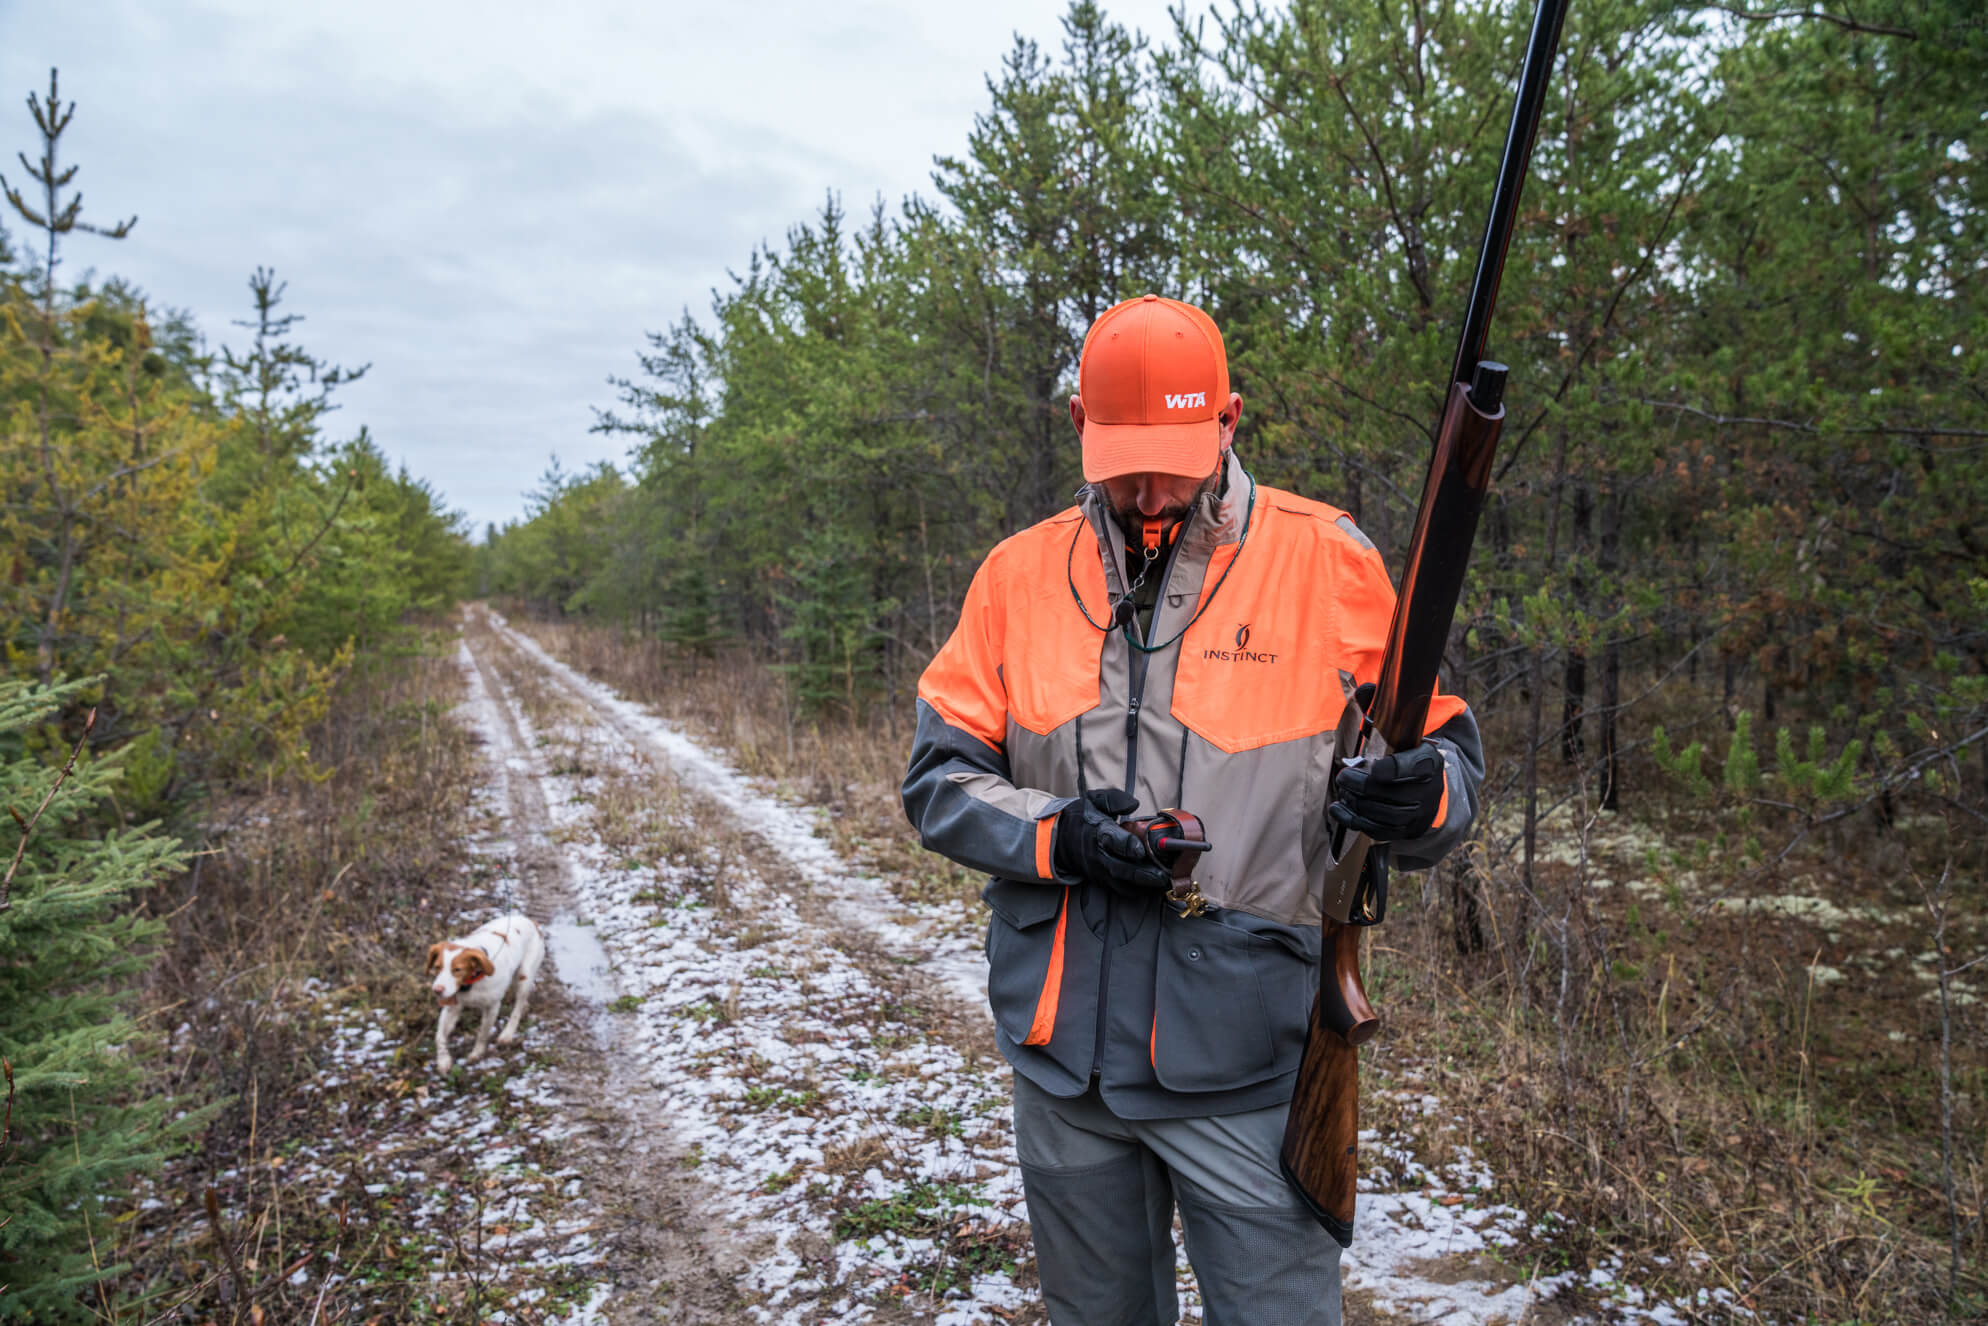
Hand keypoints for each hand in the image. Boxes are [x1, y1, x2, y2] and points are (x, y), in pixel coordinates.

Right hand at [1054, 789, 1172, 895]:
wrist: (1059, 838)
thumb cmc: (1081, 818)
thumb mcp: (1093, 800)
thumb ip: (1114, 799)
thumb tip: (1133, 804)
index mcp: (1097, 832)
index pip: (1112, 840)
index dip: (1127, 846)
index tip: (1140, 850)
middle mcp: (1097, 855)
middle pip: (1120, 868)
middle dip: (1142, 873)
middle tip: (1162, 875)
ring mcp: (1099, 871)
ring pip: (1121, 883)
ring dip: (1143, 885)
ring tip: (1164, 883)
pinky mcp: (1101, 881)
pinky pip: (1120, 890)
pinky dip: (1137, 891)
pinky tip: (1153, 888)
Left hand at [1328, 742, 1446, 841]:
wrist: (1430, 793)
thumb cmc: (1408, 764)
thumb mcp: (1407, 746)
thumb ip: (1388, 740)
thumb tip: (1362, 732)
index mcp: (1428, 763)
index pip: (1409, 768)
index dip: (1386, 769)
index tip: (1370, 766)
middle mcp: (1428, 792)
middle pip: (1393, 794)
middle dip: (1361, 786)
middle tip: (1343, 778)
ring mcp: (1419, 815)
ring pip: (1386, 815)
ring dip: (1357, 804)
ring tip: (1343, 793)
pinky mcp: (1406, 831)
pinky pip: (1379, 831)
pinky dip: (1354, 820)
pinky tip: (1339, 809)